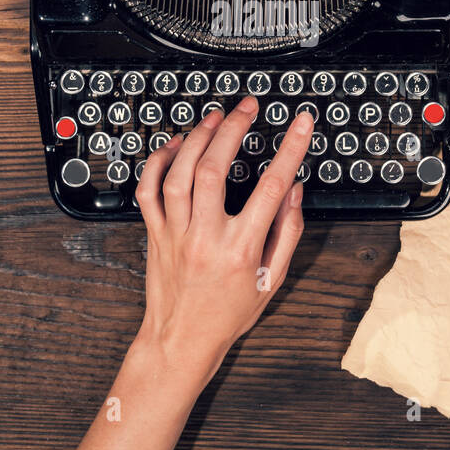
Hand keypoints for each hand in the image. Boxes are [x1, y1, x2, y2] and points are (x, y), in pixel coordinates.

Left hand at [134, 96, 311, 381]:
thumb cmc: (228, 314)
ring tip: (215, 117)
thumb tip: (295, 191)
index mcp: (241, 249)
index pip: (271, 187)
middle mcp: (205, 237)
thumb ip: (288, 232)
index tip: (300, 123)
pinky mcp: (155, 233)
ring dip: (198, 138)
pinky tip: (174, 144)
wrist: (182, 341)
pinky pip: (149, 189)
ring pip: (180, 173)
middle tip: (247, 107)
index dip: (290, 149)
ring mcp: (175, 233)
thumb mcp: (272, 280)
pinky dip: (159, 161)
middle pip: (215, 169)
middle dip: (234, 129)